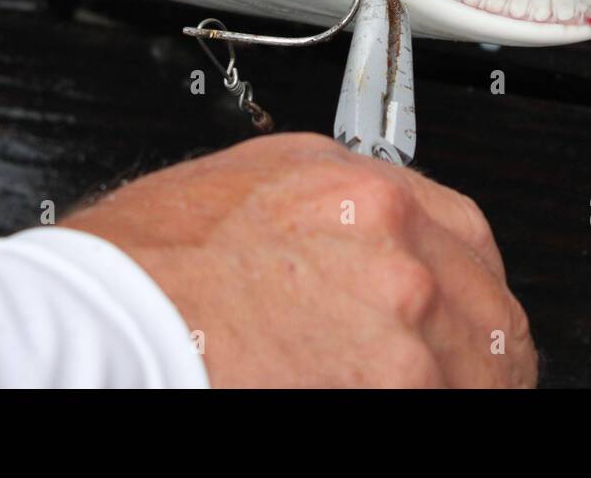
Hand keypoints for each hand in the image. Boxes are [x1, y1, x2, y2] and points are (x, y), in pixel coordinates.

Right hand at [62, 132, 535, 386]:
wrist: (100, 332)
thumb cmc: (142, 271)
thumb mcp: (247, 181)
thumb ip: (329, 196)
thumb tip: (362, 220)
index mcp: (371, 197)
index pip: (469, 242)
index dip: (465, 288)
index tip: (458, 320)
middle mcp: (403, 262)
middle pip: (490, 318)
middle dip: (475, 353)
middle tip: (445, 377)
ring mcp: (405, 343)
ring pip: (482, 379)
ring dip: (457, 390)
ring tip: (389, 390)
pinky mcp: (392, 400)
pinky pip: (443, 405)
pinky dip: (425, 408)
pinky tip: (368, 399)